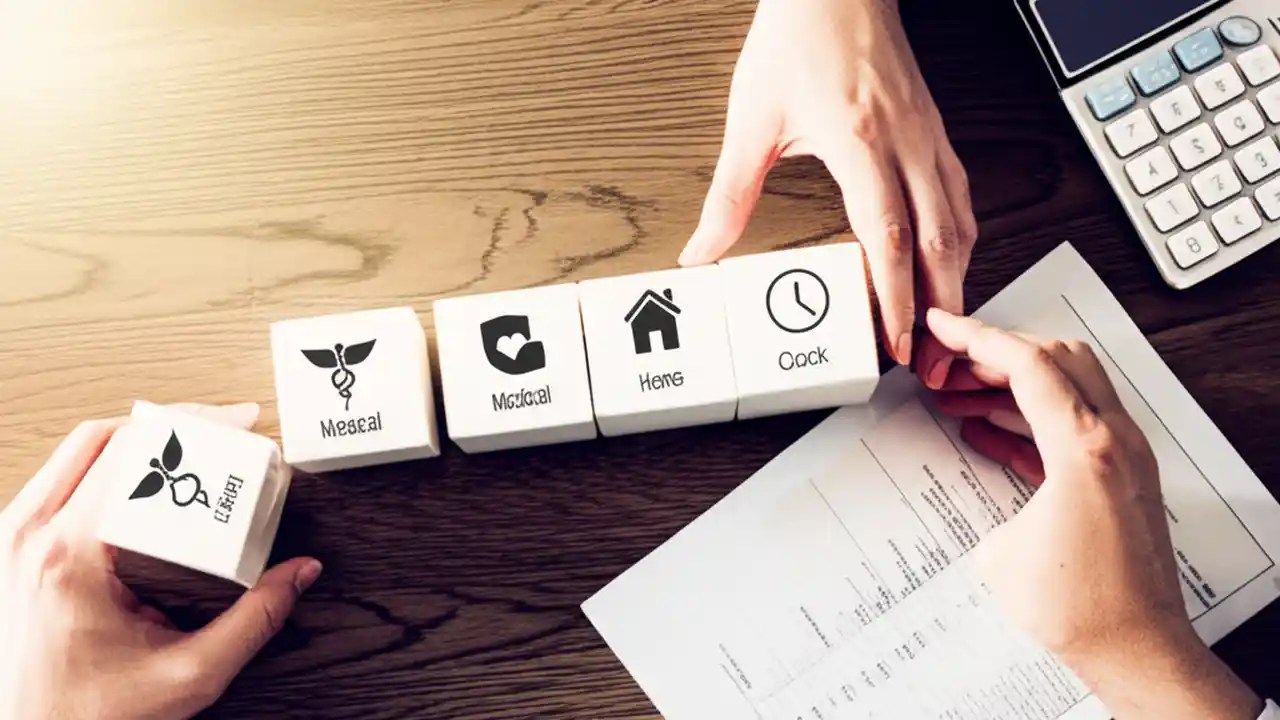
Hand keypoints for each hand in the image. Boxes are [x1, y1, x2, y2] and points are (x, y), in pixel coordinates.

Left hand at [0, 404, 321, 719]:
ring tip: (193, 444)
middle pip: (102, 436)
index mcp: (68, 557)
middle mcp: (30, 537)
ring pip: (76, 450)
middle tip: (224, 427)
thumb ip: (253, 621)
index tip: (239, 425)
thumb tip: (298, 574)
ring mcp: (14, 540)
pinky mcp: (13, 550)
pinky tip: (148, 477)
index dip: (194, 426)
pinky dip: (108, 462)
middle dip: (173, 422)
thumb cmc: (85, 717)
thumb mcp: (188, 675)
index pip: (132, 456)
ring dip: (138, 436)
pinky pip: (59, 478)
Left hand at [680, 0, 976, 377]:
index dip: (896, 298)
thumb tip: (701, 251)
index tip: (899, 342)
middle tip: (933, 355)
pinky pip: (960, 194)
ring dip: (956, 277)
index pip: (889, 237)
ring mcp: (928, 135)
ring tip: (944, 323)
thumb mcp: (750, 121)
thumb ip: (728, 195)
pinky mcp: (934, 128)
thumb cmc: (796, 39)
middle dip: (940, 306)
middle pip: (941, 241)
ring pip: (961, 220)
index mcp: (860, 143)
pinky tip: (949, 259)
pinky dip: (960, 237)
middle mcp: (905, 143)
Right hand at [926, 309, 1260, 719]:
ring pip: (1067, 386)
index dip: (978, 337)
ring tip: (960, 395)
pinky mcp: (1120, 478)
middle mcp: (1113, 442)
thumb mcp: (1001, 551)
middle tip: (951, 363)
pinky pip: (1072, 424)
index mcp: (1084, 448)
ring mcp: (1123, 457)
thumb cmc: (1082, 608)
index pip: (1029, 363)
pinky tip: (990, 432)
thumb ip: (989, 495)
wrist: (1136, 646)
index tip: (945, 326)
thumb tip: (984, 479)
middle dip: (996, 352)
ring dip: (1011, 384)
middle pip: (1057, 358)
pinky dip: (1029, 417)